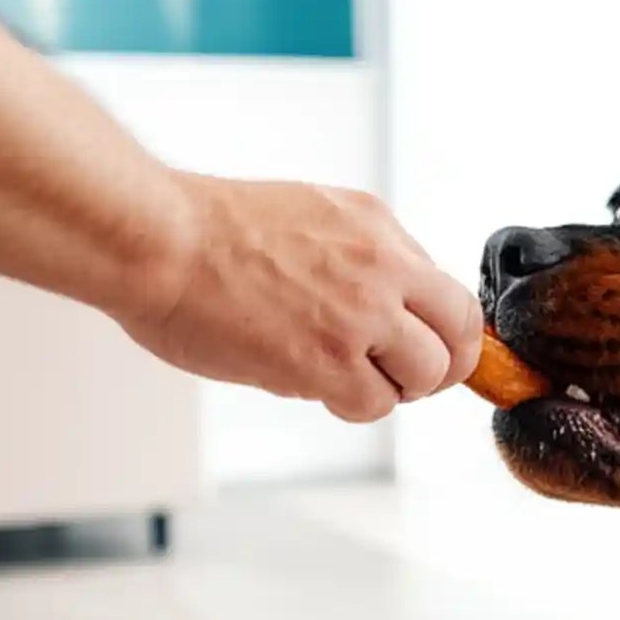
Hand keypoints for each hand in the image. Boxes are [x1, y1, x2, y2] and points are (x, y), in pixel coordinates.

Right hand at [116, 171, 482, 421]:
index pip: (451, 293)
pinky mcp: (325, 361)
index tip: (432, 348)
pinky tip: (321, 389)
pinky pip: (374, 403)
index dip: (446, 332)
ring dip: (395, 389)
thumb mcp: (313, 212)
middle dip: (440, 367)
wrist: (158, 240)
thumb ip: (363, 253)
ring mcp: (359, 316)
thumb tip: (392, 299)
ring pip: (425, 375)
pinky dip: (355, 406)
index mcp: (379, 229)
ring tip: (352, 381)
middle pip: (460, 337)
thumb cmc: (211, 230)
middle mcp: (382, 269)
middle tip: (407, 378)